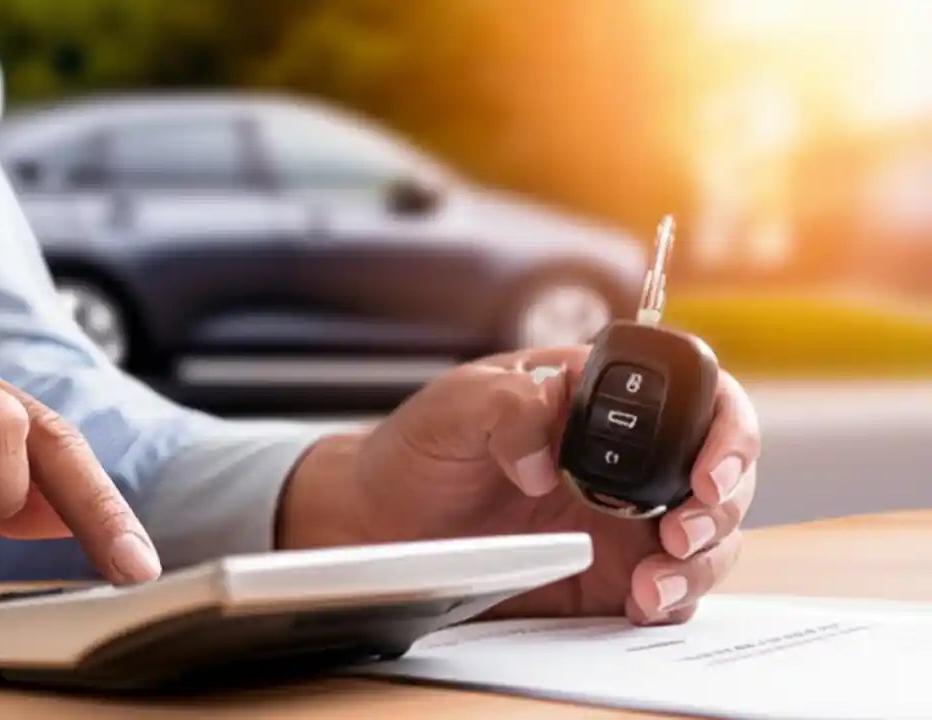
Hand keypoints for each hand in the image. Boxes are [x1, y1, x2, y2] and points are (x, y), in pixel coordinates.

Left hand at [278, 346, 759, 623]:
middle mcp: (625, 461)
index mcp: (601, 402)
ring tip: (657, 579)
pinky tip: (644, 601)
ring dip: (701, 559)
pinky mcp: (607, 575)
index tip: (707, 467)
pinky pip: (665, 589)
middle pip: (720, 472)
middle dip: (724, 501)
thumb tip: (547, 453)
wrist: (381, 521)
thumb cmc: (420, 449)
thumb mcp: (455, 406)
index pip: (696, 397)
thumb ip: (507, 408)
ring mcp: (622, 520)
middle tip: (686, 527)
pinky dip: (670, 598)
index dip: (722, 428)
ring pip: (705, 537)